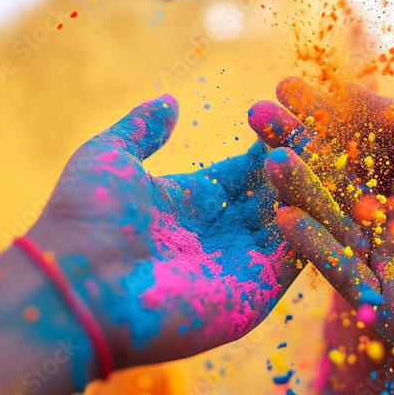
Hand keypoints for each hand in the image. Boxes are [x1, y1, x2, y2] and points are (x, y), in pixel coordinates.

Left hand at [29, 95, 297, 369]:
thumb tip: (169, 101)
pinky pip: (302, 254)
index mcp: (195, 203)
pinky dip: (314, 220)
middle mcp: (224, 234)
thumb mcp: (111, 158)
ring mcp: (244, 265)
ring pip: (300, 218)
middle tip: (316, 120)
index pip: (251, 168)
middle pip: (282, 191)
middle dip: (302, 154)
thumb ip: (142, 129)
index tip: (293, 104)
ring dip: (311, 181)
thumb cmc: (84, 220)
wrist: (77, 285)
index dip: (275, 137)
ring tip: (315, 142)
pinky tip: (310, 180)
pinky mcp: (257, 293)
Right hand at [249, 78, 393, 368]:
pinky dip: (315, 248)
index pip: (357, 151)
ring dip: (299, 193)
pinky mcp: (389, 309)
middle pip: (334, 184)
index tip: (287, 86)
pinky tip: (286, 216)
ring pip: (333, 226)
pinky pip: (345, 276)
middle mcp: (393, 227)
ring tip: (268, 157)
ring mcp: (388, 268)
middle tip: (256, 113)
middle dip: (296, 148)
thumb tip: (364, 95)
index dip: (323, 119)